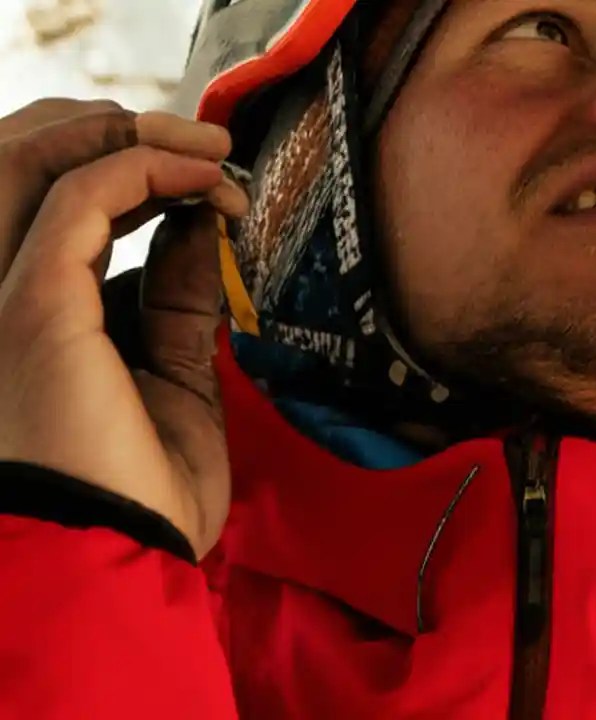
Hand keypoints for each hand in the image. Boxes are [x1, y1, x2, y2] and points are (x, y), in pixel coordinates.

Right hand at [0, 99, 248, 557]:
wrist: (120, 562)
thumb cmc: (140, 494)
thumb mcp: (172, 378)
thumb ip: (173, 300)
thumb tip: (198, 227)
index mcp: (29, 315)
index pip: (54, 206)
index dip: (132, 173)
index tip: (214, 185)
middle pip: (23, 162)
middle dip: (118, 133)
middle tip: (212, 148)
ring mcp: (1, 293)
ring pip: (31, 158)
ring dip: (129, 134)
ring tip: (211, 150)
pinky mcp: (32, 303)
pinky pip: (79, 197)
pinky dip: (145, 167)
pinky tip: (205, 180)